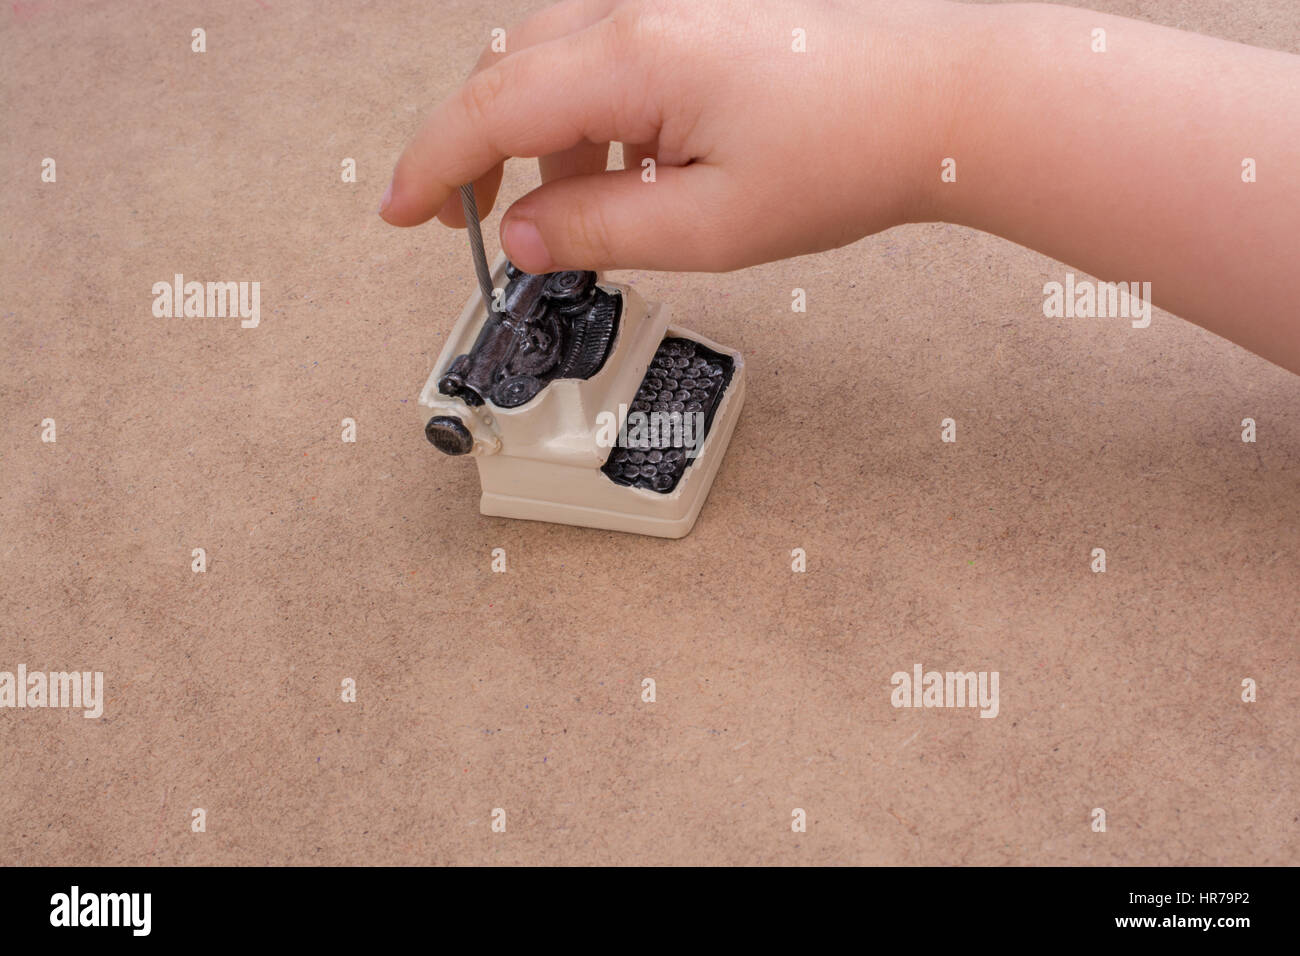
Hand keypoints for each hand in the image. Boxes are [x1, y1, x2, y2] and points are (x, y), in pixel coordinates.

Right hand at [379, 0, 966, 271]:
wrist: (943, 102)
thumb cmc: (852, 151)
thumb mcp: (710, 226)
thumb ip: (600, 230)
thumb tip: (525, 237)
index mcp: (635, 55)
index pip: (489, 109)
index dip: (432, 167)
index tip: (401, 212)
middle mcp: (640, 7)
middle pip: (508, 72)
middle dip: (475, 151)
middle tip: (470, 223)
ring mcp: (670, 1)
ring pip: (555, 60)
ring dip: (540, 138)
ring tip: (572, 213)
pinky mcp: (698, 12)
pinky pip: (607, 51)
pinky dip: (591, 114)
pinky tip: (624, 168)